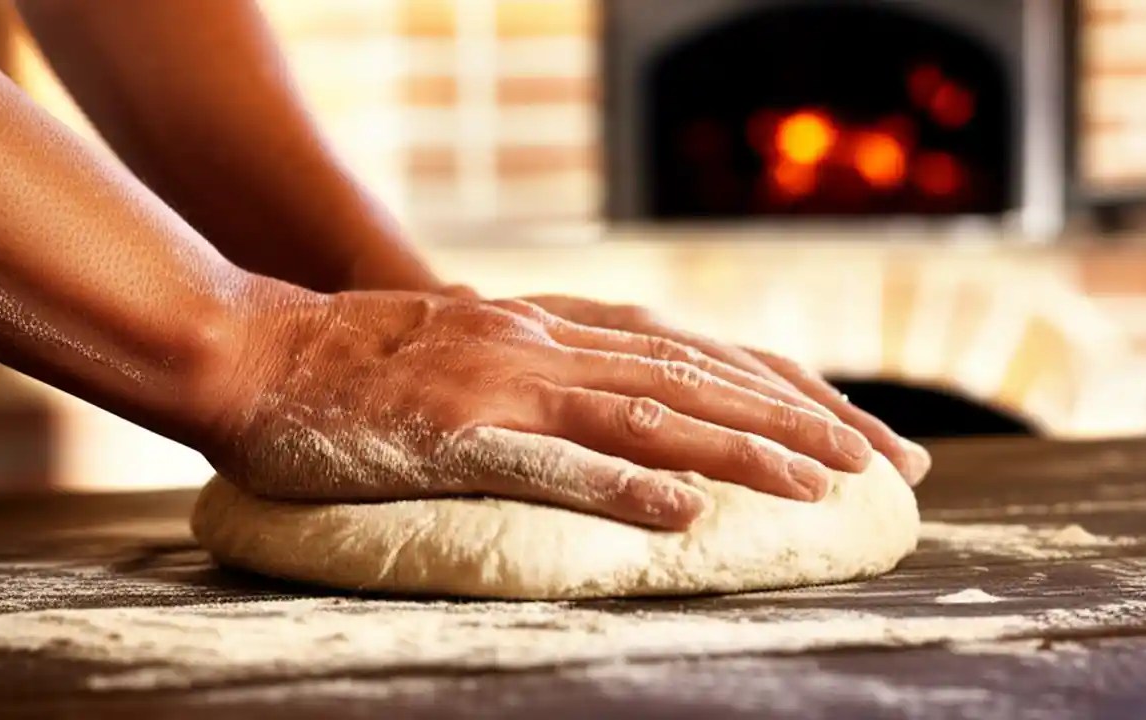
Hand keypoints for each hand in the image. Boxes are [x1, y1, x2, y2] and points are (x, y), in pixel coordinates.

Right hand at [200, 285, 876, 529]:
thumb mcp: (486, 347)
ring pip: (647, 415)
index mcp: (560, 324)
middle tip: (887, 463)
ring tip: (824, 487)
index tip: (863, 430)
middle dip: (804, 419)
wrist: (258, 350)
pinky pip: (550, 463)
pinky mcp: (452, 433)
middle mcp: (548, 342)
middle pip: (701, 378)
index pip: (706, 353)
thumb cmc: (370, 362)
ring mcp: (503, 384)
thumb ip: (560, 368)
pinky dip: (622, 488)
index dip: (792, 389)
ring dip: (741, 451)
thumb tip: (644, 424)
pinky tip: (685, 516)